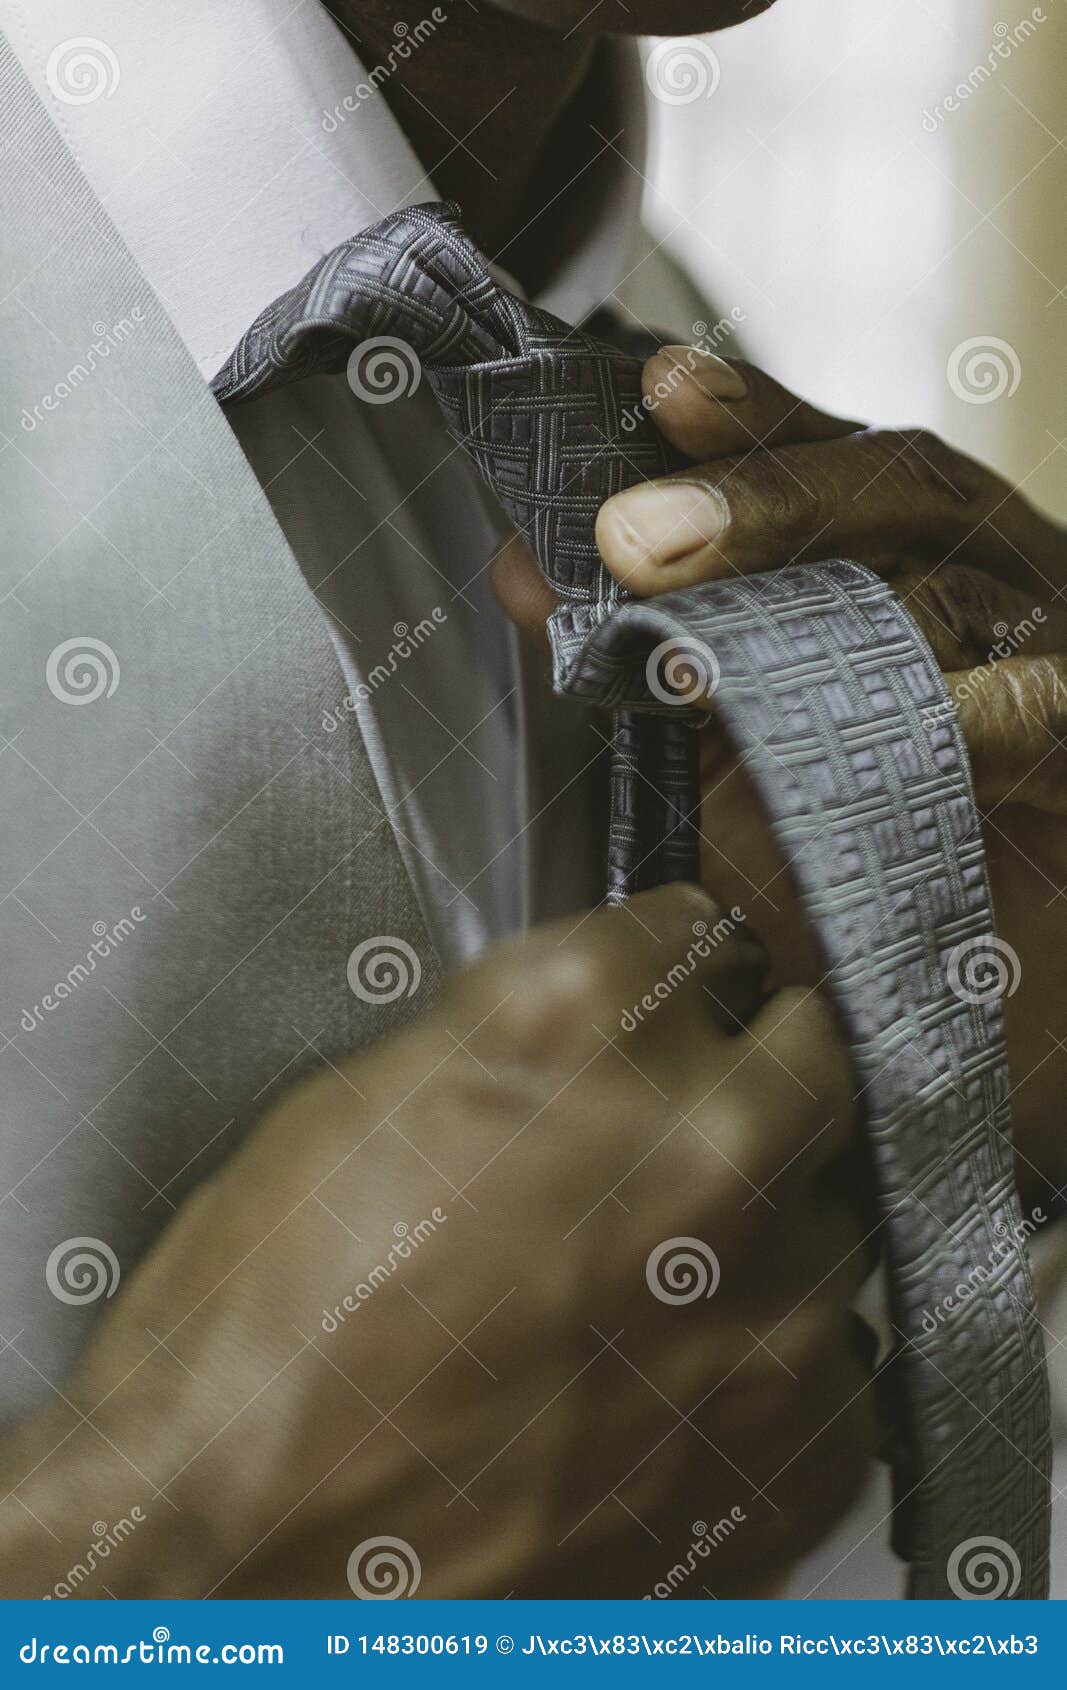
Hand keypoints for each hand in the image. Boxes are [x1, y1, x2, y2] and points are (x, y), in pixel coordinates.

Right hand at [0, 886, 873, 1598]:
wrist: (240, 1563)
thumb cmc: (263, 1340)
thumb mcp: (366, 1105)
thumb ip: (526, 1045)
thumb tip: (603, 1040)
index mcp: (585, 1020)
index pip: (698, 932)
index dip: (667, 977)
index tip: (662, 1008)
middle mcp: (706, 1141)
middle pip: (807, 1053)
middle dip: (743, 1075)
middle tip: (667, 1130)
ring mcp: (771, 1302)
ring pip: (831, 1211)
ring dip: (758, 1228)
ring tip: (644, 1282)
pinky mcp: (797, 1449)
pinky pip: (835, 1361)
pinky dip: (764, 1360)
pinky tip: (660, 1383)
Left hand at [492, 348, 1066, 1199]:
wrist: (981, 993)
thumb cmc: (855, 851)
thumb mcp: (733, 746)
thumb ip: (649, 653)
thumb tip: (519, 568)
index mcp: (906, 558)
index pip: (833, 459)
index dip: (754, 419)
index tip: (660, 387)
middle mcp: (990, 579)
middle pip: (900, 494)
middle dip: (763, 506)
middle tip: (629, 541)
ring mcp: (1056, 652)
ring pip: (971, 588)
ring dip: (843, 608)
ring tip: (708, 653)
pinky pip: (1046, 709)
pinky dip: (984, 713)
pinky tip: (923, 720)